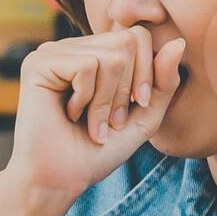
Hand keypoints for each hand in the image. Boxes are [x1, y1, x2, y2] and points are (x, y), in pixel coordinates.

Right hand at [5, 27, 188, 202]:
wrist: (61, 179)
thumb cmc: (97, 152)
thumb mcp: (144, 117)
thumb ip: (163, 82)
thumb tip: (177, 43)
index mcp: (93, 53)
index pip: (138, 36)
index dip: (147, 72)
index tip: (134, 108)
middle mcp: (72, 47)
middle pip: (127, 40)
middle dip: (128, 88)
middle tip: (111, 120)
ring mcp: (53, 51)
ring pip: (111, 56)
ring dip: (108, 100)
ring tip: (92, 123)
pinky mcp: (39, 63)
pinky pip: (88, 66)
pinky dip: (88, 99)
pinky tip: (70, 114)